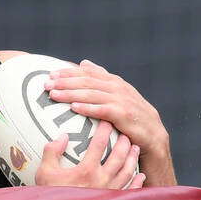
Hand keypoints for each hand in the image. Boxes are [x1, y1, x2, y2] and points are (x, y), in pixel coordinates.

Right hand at [35, 120, 144, 188]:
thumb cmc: (51, 198)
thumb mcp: (44, 174)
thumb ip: (52, 152)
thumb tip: (62, 137)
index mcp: (86, 170)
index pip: (99, 144)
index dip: (104, 130)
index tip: (107, 121)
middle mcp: (102, 180)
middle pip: (119, 156)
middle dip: (124, 141)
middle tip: (125, 132)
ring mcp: (110, 193)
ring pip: (127, 172)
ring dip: (132, 158)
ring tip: (134, 148)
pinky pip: (129, 191)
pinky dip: (137, 182)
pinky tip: (141, 176)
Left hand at [46, 60, 168, 158]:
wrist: (154, 137)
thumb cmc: (132, 119)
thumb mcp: (118, 96)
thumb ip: (102, 79)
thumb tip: (84, 63)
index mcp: (115, 82)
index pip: (88, 73)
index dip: (69, 72)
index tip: (50, 74)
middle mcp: (118, 88)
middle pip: (87, 82)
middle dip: (65, 81)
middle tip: (46, 84)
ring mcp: (122, 101)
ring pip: (92, 94)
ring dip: (71, 93)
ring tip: (54, 94)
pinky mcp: (125, 115)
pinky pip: (103, 110)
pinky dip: (88, 108)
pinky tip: (74, 108)